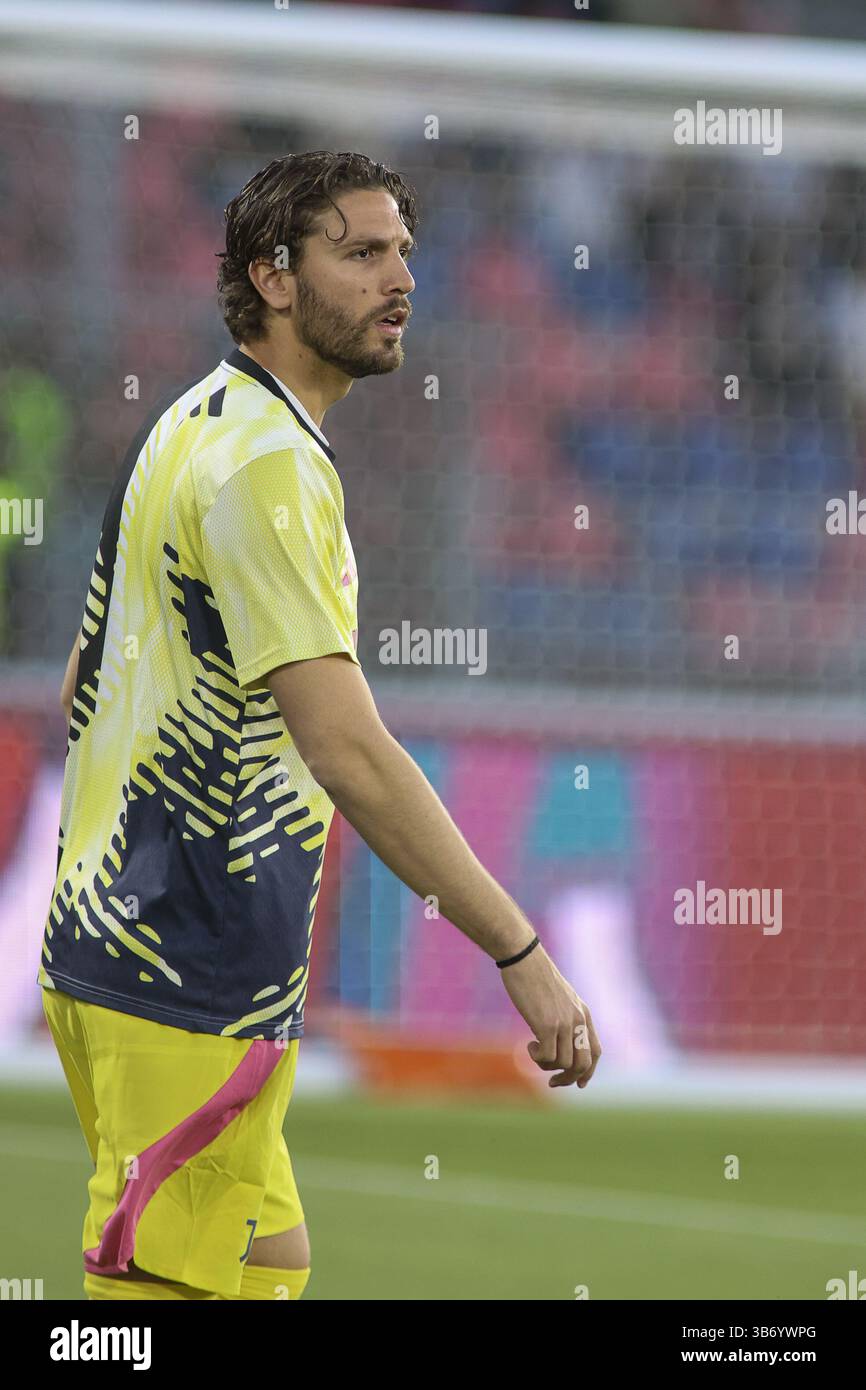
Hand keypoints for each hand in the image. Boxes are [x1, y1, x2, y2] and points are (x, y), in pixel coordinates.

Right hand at [499, 943, 601, 1088]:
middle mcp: (578, 1020)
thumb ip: (564, 1018)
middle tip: (552, 1082)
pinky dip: (537, 1057)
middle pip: (583, 1064)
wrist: (524, 959)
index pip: (596, 1052)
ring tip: (534, 1050)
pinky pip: (547, 1056)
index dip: (588, 1072)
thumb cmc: (535, 977)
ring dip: (547, 1066)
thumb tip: (559, 1044)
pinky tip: (529, 1044)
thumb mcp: (558, 999)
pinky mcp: (547, 1024)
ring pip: (564, 1064)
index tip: (578, 1084)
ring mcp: (564, 1023)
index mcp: (584, 1013)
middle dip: (568, 1079)